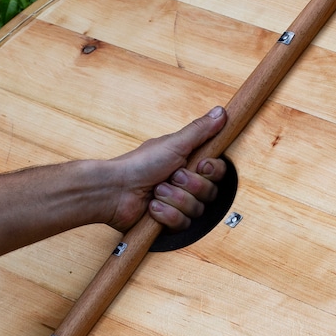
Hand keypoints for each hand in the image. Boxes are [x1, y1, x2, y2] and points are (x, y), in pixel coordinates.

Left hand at [106, 106, 227, 232]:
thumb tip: (220, 111)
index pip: (217, 172)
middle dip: (189, 185)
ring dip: (174, 199)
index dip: (212, 171)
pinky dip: (166, 214)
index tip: (201, 165)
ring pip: (196, 210)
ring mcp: (177, 203)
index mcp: (188, 163)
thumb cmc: (139, 164)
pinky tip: (152, 207)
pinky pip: (182, 224)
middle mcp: (185, 184)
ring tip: (156, 191)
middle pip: (210, 193)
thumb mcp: (174, 143)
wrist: (115, 190)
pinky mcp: (169, 221)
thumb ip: (200, 130)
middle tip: (171, 176)